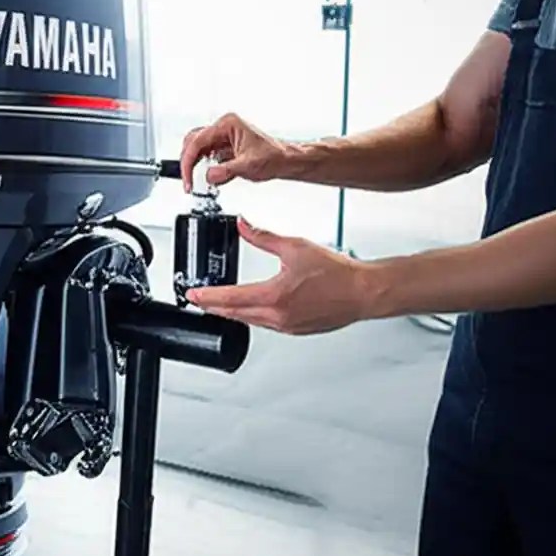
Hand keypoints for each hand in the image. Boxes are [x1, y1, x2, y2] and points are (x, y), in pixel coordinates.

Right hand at [180, 113, 293, 192]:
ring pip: (197, 148)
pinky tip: (208, 177)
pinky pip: (206, 155)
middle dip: (188, 163)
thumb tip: (209, 176)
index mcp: (227, 125)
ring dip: (194, 165)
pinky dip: (203, 167)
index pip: (197, 141)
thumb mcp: (248, 166)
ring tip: (194, 181)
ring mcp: (223, 137)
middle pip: (192, 142)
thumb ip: (226, 171)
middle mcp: (223, 128)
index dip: (188, 162)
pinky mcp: (224, 147)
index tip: (188, 179)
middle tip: (188, 181)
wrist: (284, 161)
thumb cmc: (273, 157)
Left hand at [186, 218, 376, 335]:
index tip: (192, 295)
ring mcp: (287, 327)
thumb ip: (263, 237)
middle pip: (234, 314)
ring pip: (249, 321)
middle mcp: (278, 316)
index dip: (206, 297)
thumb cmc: (338, 273)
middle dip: (213, 306)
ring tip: (217, 304)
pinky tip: (249, 310)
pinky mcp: (296, 330)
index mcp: (274, 296)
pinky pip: (265, 326)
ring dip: (231, 313)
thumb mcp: (295, 247)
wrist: (364, 291)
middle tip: (198, 300)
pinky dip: (252, 317)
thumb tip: (242, 225)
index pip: (229, 299)